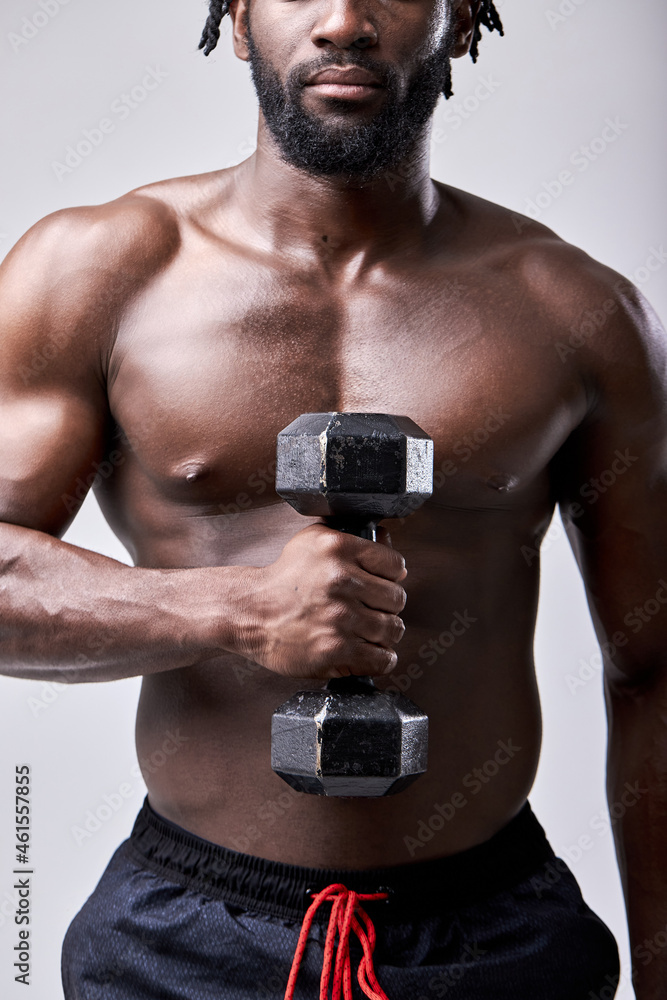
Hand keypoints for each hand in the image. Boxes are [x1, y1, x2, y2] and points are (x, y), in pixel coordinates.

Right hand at [244, 524, 406, 679]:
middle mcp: (341, 580)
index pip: (395, 565)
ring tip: (368, 631)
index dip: (391, 577)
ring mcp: (340, 617)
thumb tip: (389, 543)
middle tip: (370, 610)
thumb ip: (351, 538)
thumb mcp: (312, 542)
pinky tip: (369, 652)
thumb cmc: (282, 580)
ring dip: (383, 633)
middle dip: (386, 606)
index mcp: (339, 548)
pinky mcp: (336, 649)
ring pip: (392, 629)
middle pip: (396, 599)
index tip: (380, 585)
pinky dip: (380, 659)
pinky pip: (381, 658)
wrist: (250, 613)